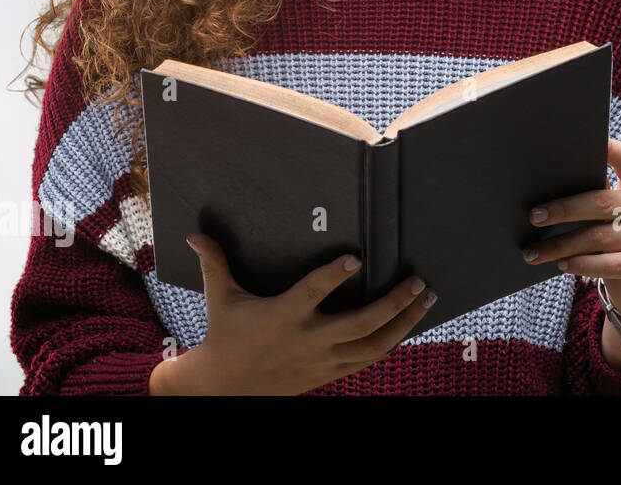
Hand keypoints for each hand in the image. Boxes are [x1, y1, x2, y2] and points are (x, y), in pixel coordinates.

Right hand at [150, 234, 436, 394]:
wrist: (225, 388)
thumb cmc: (226, 334)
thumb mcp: (221, 298)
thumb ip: (215, 263)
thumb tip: (195, 232)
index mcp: (282, 317)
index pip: (311, 294)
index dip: (333, 277)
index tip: (356, 258)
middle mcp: (307, 340)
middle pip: (358, 325)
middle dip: (392, 304)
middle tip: (418, 281)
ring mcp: (322, 360)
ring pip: (372, 346)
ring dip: (404, 322)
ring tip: (425, 298)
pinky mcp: (329, 372)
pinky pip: (368, 359)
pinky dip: (392, 341)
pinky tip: (410, 323)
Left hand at [523, 138, 620, 317]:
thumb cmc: (617, 238)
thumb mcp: (613, 215)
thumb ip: (595, 199)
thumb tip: (546, 197)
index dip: (606, 148)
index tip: (575, 141)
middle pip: (601, 202)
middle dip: (563, 209)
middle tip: (533, 216)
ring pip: (599, 237)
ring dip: (561, 245)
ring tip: (534, 251)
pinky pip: (609, 263)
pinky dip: (581, 264)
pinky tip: (561, 264)